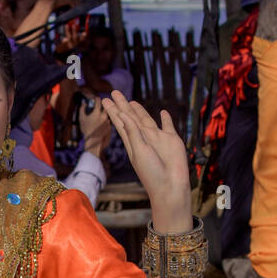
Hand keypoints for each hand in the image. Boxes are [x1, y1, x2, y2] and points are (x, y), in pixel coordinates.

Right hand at [78, 93, 110, 157]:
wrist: (93, 143)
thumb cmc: (86, 131)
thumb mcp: (81, 119)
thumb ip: (82, 109)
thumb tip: (84, 103)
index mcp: (97, 112)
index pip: (98, 101)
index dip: (96, 99)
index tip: (96, 99)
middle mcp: (104, 115)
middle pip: (105, 106)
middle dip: (103, 105)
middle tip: (99, 107)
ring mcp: (108, 121)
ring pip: (107, 114)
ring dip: (104, 114)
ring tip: (99, 117)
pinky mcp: (110, 126)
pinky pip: (108, 121)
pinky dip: (105, 121)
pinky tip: (101, 123)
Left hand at [100, 92, 191, 230]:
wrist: (171, 185)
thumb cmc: (151, 172)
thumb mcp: (139, 151)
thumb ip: (133, 132)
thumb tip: (124, 114)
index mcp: (133, 142)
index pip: (121, 123)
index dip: (113, 111)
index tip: (104, 100)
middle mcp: (144, 139)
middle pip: (131, 118)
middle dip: (122, 106)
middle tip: (114, 92)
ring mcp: (158, 138)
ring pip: (147, 120)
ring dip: (140, 110)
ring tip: (132, 101)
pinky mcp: (172, 139)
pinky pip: (168, 126)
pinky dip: (166, 119)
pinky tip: (163, 113)